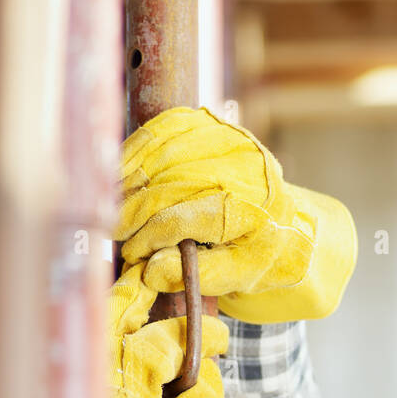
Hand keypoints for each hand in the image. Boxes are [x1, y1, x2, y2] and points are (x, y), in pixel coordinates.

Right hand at [115, 106, 356, 322]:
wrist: (283, 215)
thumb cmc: (259, 251)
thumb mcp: (241, 275)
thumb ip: (200, 274)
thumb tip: (151, 271)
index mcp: (256, 208)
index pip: (187, 217)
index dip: (150, 237)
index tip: (132, 256)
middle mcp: (246, 165)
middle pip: (170, 182)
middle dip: (134, 210)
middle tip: (114, 233)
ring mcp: (230, 137)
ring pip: (163, 150)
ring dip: (129, 178)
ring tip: (113, 207)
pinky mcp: (214, 122)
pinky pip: (164, 126)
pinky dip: (138, 148)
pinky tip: (124, 173)